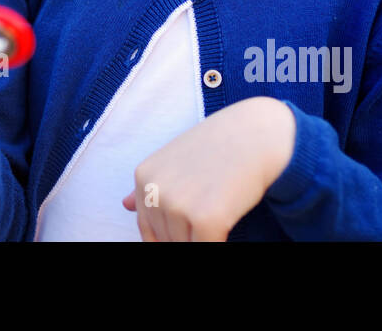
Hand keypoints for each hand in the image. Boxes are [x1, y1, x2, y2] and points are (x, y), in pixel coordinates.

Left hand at [121, 96, 295, 240]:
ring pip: (185, 246)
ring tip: (219, 213)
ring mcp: (177, 205)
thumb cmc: (219, 146)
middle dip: (187, 236)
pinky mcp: (205, 219)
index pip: (147, 228)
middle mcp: (154, 191)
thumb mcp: (175, 159)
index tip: (190, 226)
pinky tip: (228, 226)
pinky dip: (218, 242)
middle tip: (209, 213)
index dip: (168, 236)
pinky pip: (207, 248)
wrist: (257, 133)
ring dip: (202, 238)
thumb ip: (151, 185)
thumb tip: (124, 206)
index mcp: (143, 176)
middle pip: (166, 240)